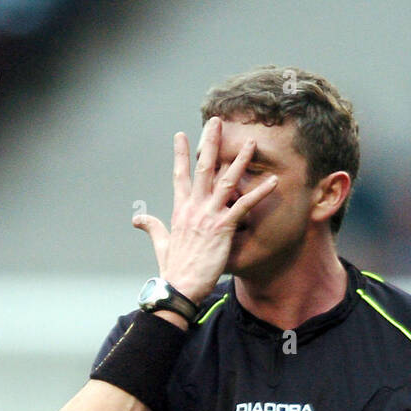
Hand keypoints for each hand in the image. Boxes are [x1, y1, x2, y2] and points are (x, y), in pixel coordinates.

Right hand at [132, 116, 277, 303]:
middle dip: (210, 143)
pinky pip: (244, 205)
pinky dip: (259, 192)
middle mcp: (194, 208)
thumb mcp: (161, 244)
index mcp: (180, 210)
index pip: (179, 175)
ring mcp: (209, 216)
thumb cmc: (172, 270)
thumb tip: (138, 218)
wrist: (179, 288)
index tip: (181, 134)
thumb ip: (152, 227)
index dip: (181, 154)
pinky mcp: (222, 227)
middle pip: (203, 168)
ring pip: (227, 180)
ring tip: (252, 142)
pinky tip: (272, 181)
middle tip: (217, 122)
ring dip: (240, 160)